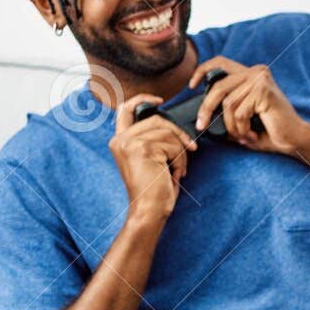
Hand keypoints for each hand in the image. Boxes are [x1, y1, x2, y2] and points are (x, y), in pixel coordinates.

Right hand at [112, 94, 197, 220]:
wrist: (149, 209)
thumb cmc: (153, 189)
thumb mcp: (150, 159)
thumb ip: (152, 139)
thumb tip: (172, 126)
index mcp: (119, 141)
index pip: (125, 108)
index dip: (143, 99)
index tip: (159, 100)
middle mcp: (120, 139)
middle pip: (157, 119)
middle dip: (178, 134)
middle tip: (190, 149)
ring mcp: (130, 142)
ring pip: (168, 132)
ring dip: (180, 152)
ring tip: (177, 170)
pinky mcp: (142, 148)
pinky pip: (173, 145)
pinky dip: (180, 160)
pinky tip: (174, 174)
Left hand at [189, 56, 309, 153]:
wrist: (296, 139)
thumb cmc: (271, 131)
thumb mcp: (242, 117)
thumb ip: (225, 109)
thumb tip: (200, 112)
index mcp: (251, 74)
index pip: (220, 62)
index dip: (202, 70)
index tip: (191, 86)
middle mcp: (256, 72)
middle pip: (218, 86)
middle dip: (206, 108)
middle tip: (201, 125)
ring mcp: (260, 80)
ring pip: (228, 103)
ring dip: (231, 125)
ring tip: (241, 136)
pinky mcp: (264, 91)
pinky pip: (240, 112)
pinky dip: (241, 129)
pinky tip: (251, 135)